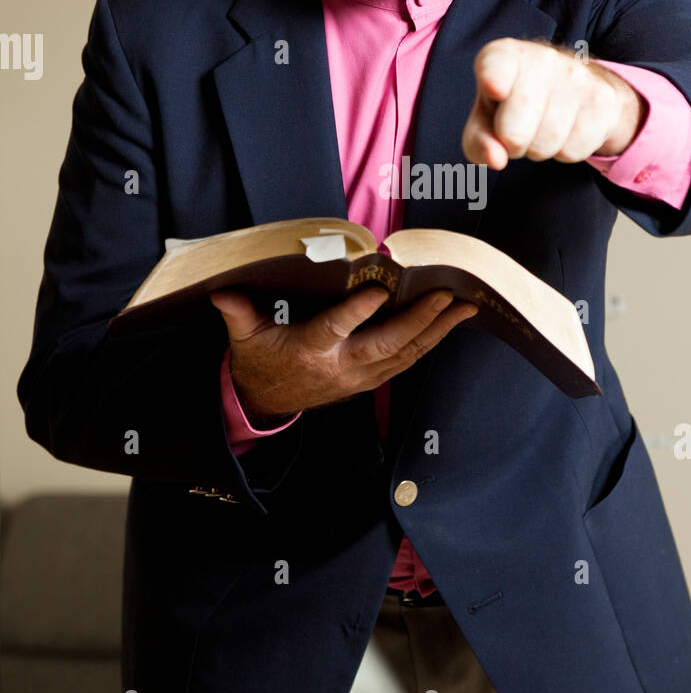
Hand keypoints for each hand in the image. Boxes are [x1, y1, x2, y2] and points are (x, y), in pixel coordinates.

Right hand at [210, 286, 477, 423]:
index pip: (336, 329)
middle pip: (387, 344)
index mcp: (310, 350)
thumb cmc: (260, 360)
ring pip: (406, 354)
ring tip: (466, 307)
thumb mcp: (244, 338)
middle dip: (421, 320)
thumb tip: (222, 292)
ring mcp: (361, 376)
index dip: (357, 311)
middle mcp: (342, 366)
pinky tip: (452, 323)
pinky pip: (408, 360)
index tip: (380, 289)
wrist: (268, 404)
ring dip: (438, 331)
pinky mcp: (372, 379)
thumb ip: (238, 313)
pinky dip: (432, 341)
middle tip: (447, 296)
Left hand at [461, 38, 646, 168]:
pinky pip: (572, 151)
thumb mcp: (487, 117)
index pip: (497, 65)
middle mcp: (542, 58)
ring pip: (546, 145)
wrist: (580, 88)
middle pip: (514, 132)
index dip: (494, 79)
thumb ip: (479, 140)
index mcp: (505, 55)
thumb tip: (495, 159)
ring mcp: (577, 77)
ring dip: (539, 148)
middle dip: (512, 144)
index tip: (495, 88)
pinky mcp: (603, 100)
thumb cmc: (518, 103)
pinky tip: (566, 128)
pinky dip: (565, 151)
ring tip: (542, 127)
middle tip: (517, 130)